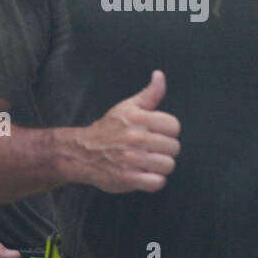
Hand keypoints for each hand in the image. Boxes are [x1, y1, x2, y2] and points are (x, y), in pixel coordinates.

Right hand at [71, 70, 180, 192]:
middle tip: (150, 150)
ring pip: (168, 165)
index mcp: (139, 118)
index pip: (174, 126)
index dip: (167, 132)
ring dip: (159, 166)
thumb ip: (150, 94)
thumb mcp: (128, 107)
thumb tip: (160, 75)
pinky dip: (154, 181)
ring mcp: (132, 159)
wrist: (83, 152)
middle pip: (174, 147)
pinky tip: (145, 175)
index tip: (156, 134)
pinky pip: (157, 182)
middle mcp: (136, 138)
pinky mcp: (128, 178)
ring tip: (147, 162)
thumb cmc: (109, 128)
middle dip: (164, 150)